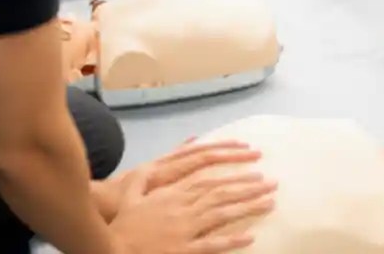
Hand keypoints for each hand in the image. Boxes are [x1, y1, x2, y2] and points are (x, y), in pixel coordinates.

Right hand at [111, 142, 274, 253]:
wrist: (110, 248)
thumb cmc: (123, 220)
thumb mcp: (136, 185)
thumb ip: (161, 165)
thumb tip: (189, 141)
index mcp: (172, 192)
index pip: (210, 176)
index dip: (234, 170)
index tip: (254, 166)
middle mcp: (181, 207)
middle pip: (222, 193)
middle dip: (249, 187)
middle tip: (272, 183)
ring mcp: (184, 229)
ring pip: (223, 214)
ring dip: (248, 207)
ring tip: (270, 202)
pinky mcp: (184, 250)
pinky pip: (212, 244)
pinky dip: (232, 240)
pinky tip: (251, 237)